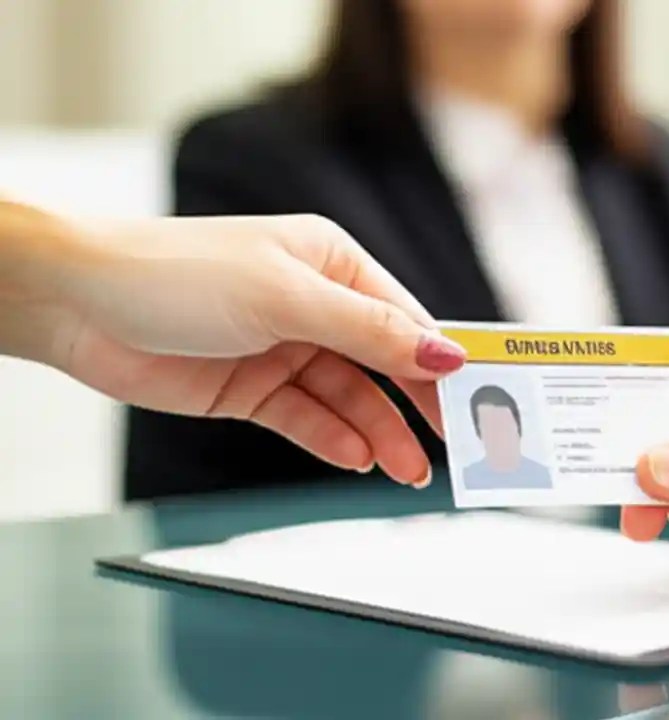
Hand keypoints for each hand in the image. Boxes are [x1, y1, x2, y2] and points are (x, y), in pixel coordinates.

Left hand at [2, 204, 464, 485]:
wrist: (78, 305)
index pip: (406, 316)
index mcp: (332, 262)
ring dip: (381, 433)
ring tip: (409, 472)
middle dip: (420, 405)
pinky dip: (332, 440)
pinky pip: (307, 419)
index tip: (485, 396)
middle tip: (460, 447)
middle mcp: (315, 305)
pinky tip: (356, 460)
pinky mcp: (252, 388)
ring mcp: (284, 348)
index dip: (445, 359)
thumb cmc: (180, 273)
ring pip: (350, 398)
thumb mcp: (287, 298)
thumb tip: (445, 353)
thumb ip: (368, 332)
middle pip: (385, 362)